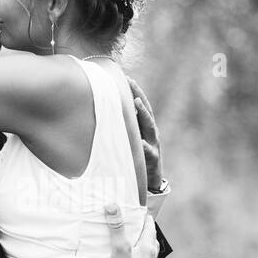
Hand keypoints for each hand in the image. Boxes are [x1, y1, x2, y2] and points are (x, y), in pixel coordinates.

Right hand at [105, 204, 159, 257]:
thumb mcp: (119, 248)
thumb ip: (116, 228)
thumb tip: (112, 206)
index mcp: (147, 251)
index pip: (150, 231)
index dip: (147, 222)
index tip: (145, 216)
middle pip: (153, 247)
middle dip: (150, 238)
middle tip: (146, 232)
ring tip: (145, 254)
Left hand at [127, 75, 164, 191]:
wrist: (149, 180)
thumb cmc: (137, 157)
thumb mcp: (130, 140)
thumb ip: (124, 127)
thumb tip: (104, 113)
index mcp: (145, 127)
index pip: (140, 105)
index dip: (134, 91)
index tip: (125, 77)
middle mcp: (151, 132)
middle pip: (146, 110)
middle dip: (138, 95)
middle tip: (130, 82)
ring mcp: (154, 144)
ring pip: (150, 126)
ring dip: (143, 113)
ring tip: (136, 101)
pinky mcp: (153, 159)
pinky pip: (148, 152)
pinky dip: (143, 146)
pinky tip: (139, 142)